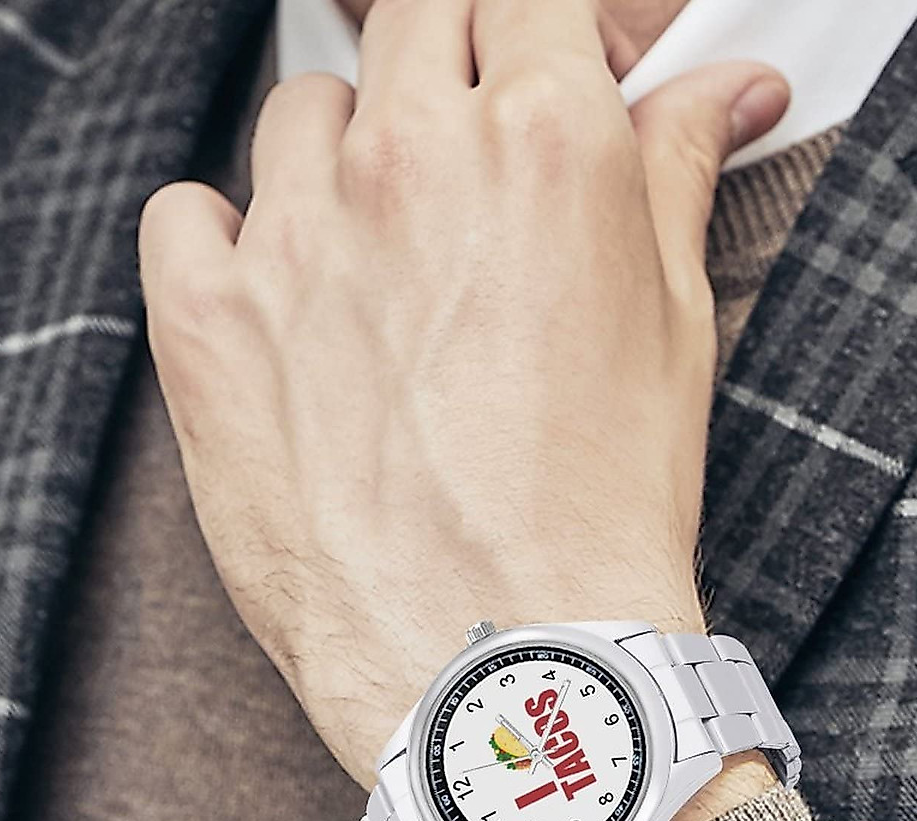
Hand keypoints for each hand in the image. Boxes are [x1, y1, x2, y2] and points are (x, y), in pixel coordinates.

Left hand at [139, 0, 788, 820]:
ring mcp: (298, 236)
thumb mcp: (676, 332)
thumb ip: (678, 174)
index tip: (544, 83)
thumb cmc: (607, 515)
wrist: (511, 661)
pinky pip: (190, 212)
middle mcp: (412, 161)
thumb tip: (727, 89)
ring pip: (305, 114)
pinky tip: (287, 298)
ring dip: (351, 157)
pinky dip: (233, 235)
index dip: (541, 35)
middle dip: (454, 73)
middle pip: (412, 24)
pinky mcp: (209, 324)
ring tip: (391, 264)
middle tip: (477, 168)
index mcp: (545, 145)